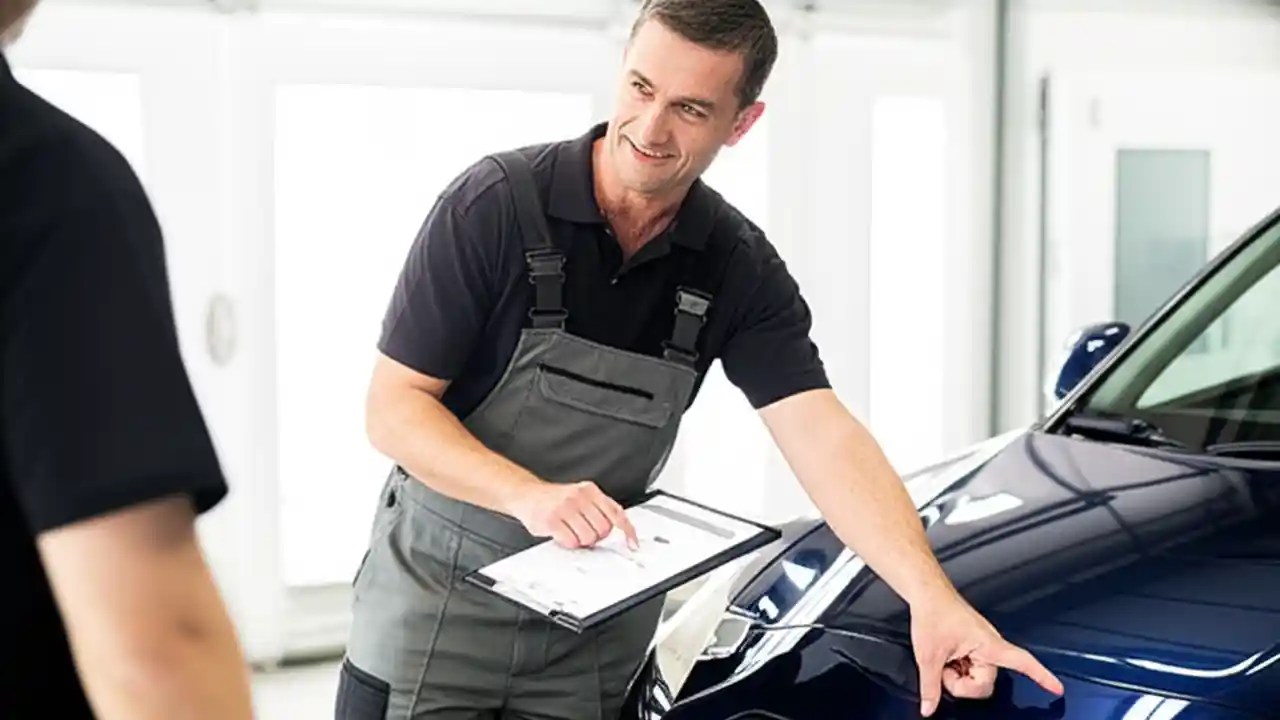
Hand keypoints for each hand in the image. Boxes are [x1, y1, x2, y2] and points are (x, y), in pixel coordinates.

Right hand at [510, 480, 638, 549]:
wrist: (526, 494)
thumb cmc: (555, 498)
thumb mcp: (581, 495)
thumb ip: (600, 507)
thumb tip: (620, 526)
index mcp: (590, 490)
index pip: (616, 512)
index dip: (627, 530)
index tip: (632, 543)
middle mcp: (579, 497)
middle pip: (604, 529)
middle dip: (596, 536)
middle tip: (584, 531)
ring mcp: (565, 508)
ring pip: (589, 538)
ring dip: (581, 540)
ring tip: (571, 531)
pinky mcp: (552, 521)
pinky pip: (571, 542)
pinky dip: (568, 543)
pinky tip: (562, 533)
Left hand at [910, 590, 1063, 716]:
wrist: (926, 593)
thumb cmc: (934, 611)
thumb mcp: (928, 655)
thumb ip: (930, 686)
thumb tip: (930, 707)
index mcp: (989, 645)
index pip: (1023, 662)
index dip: (1041, 676)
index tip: (1057, 688)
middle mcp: (989, 646)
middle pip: (985, 684)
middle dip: (963, 685)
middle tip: (945, 670)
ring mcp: (980, 647)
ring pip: (976, 678)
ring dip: (958, 676)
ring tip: (944, 659)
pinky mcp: (971, 646)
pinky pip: (969, 668)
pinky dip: (956, 669)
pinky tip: (946, 657)